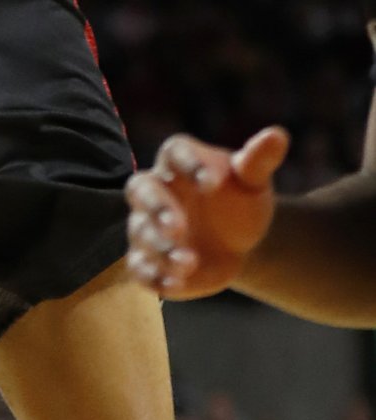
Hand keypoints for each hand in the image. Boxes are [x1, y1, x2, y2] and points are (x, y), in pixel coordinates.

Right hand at [125, 125, 288, 296]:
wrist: (238, 241)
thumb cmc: (239, 201)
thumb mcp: (252, 181)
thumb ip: (260, 159)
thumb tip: (278, 135)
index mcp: (180, 161)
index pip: (175, 153)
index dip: (189, 165)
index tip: (212, 183)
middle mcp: (155, 190)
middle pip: (141, 189)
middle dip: (156, 208)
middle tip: (178, 225)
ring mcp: (147, 226)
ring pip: (142, 232)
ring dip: (160, 248)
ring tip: (188, 262)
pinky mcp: (149, 259)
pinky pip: (140, 268)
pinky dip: (154, 277)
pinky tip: (177, 284)